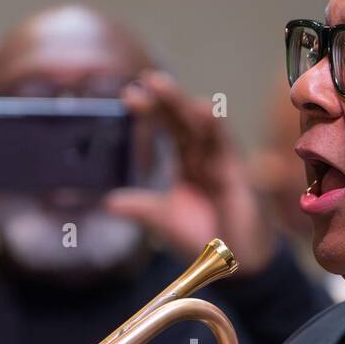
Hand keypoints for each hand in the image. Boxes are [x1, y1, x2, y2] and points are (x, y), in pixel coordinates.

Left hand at [105, 70, 274, 274]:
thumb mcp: (164, 220)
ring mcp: (220, 161)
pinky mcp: (236, 172)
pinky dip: (214, 126)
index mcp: (187, 163)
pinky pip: (224, 144)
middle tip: (145, 80)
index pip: (168, 129)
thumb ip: (141, 208)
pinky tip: (201, 109)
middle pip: (181, 121)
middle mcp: (203, 156)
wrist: (232, 263)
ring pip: (201, 125)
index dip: (151, 112)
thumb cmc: (204, 237)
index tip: (129, 95)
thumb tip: (108, 202)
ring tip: (161, 84)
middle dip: (164, 100)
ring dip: (182, 104)